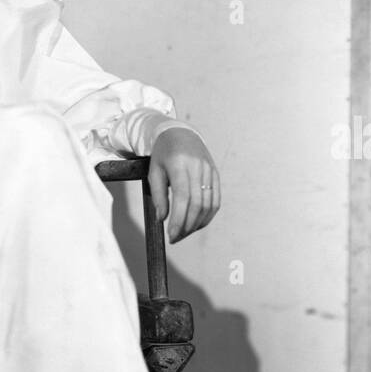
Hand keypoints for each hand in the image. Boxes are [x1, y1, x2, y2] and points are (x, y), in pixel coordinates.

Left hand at [148, 127, 219, 242]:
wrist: (180, 133)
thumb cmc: (163, 154)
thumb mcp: (154, 171)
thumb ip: (158, 195)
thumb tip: (162, 219)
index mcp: (180, 165)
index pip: (183, 198)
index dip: (178, 220)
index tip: (171, 235)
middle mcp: (198, 167)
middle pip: (197, 204)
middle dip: (187, 225)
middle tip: (175, 238)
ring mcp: (209, 171)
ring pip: (208, 204)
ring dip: (197, 224)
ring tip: (184, 233)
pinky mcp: (216, 174)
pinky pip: (215, 200)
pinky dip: (207, 216)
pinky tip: (196, 224)